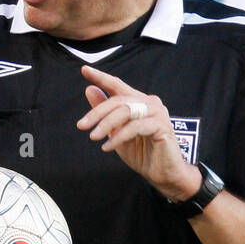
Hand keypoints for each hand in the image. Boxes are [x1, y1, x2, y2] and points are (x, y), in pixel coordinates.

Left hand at [76, 66, 201, 200]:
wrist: (163, 173)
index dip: (101, 77)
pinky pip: (135, 127)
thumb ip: (105, 112)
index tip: (84, 69)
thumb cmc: (142, 153)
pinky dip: (119, 136)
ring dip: (106, 124)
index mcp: (139, 102)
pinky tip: (108, 146)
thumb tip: (89, 90)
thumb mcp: (116, 131)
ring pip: (126, 111)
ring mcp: (158, 113)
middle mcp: (149, 103)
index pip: (117, 85)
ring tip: (94, 137)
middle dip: (97, 112)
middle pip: (118, 99)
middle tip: (81, 125)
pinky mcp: (162, 126)